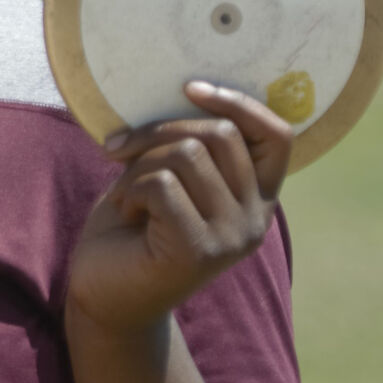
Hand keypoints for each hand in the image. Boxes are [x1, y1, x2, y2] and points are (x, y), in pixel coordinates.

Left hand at [67, 81, 293, 334]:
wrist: (104, 294)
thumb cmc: (131, 227)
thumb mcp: (167, 177)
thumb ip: (190, 146)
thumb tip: (186, 89)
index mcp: (257, 196)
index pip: (278, 134)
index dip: (237, 102)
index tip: (189, 88)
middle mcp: (256, 218)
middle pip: (219, 134)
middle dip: (158, 131)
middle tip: (120, 152)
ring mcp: (232, 236)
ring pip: (185, 155)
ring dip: (138, 166)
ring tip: (128, 196)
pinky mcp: (199, 250)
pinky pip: (161, 185)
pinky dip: (130, 190)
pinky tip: (127, 214)